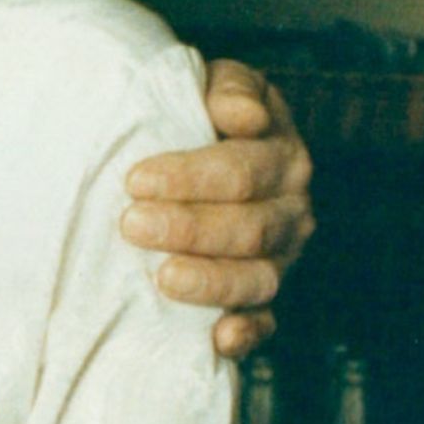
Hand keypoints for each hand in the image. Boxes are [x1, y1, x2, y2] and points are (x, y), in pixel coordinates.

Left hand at [122, 57, 315, 358]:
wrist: (201, 151)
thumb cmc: (199, 114)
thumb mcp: (213, 85)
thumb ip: (230, 89)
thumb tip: (244, 116)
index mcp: (282, 156)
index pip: (244, 169)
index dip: (192, 176)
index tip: (136, 179)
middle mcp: (292, 210)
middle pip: (250, 227)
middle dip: (190, 228)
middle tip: (131, 225)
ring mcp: (281, 258)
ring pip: (259, 278)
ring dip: (211, 282)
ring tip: (162, 279)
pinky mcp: (264, 299)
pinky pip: (266, 324)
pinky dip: (246, 335)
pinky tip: (217, 339)